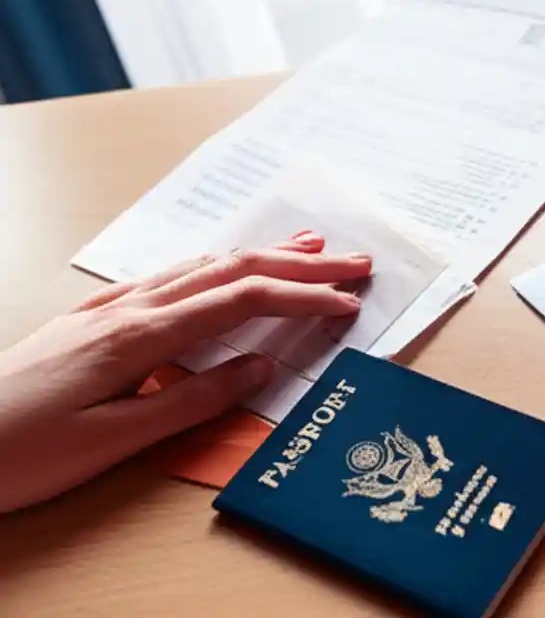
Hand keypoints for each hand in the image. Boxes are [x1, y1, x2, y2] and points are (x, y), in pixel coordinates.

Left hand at [0, 232, 371, 512]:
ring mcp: (105, 309)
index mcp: (139, 337)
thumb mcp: (113, 442)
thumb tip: (258, 365)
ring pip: (198, 265)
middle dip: (299, 263)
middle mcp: (127, 309)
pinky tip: (218, 264)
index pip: (242, 302)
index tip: (351, 302)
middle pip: (230, 269)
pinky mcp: (88, 319)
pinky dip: (210, 265)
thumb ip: (191, 399)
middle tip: (355, 260)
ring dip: (259, 253)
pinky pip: (166, 277)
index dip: (303, 297)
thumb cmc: (19, 454)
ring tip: (307, 245)